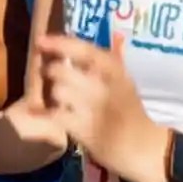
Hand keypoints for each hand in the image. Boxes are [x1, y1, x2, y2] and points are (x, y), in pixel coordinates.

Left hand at [38, 34, 166, 181]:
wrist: (141, 146)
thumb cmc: (130, 110)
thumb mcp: (126, 81)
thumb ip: (116, 59)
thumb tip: (117, 35)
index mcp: (116, 71)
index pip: (84, 50)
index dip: (60, 43)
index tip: (41, 40)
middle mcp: (104, 87)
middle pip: (62, 71)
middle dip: (51, 72)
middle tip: (50, 75)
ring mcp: (93, 109)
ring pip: (57, 92)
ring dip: (52, 94)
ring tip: (58, 98)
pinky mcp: (83, 130)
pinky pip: (55, 115)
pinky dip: (46, 114)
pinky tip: (43, 113)